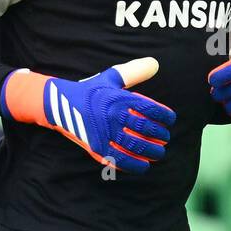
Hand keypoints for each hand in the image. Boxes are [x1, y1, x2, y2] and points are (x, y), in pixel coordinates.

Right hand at [1, 58, 175, 172]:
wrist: (60, 104)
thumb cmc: (92, 90)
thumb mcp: (111, 78)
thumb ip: (134, 71)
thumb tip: (155, 64)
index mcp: (118, 98)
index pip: (151, 109)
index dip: (165, 116)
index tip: (170, 120)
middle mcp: (113, 115)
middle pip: (146, 129)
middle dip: (160, 135)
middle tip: (165, 138)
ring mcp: (104, 132)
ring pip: (136, 146)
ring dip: (152, 152)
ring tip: (159, 153)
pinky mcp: (97, 147)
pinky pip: (120, 160)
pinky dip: (135, 165)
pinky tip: (144, 166)